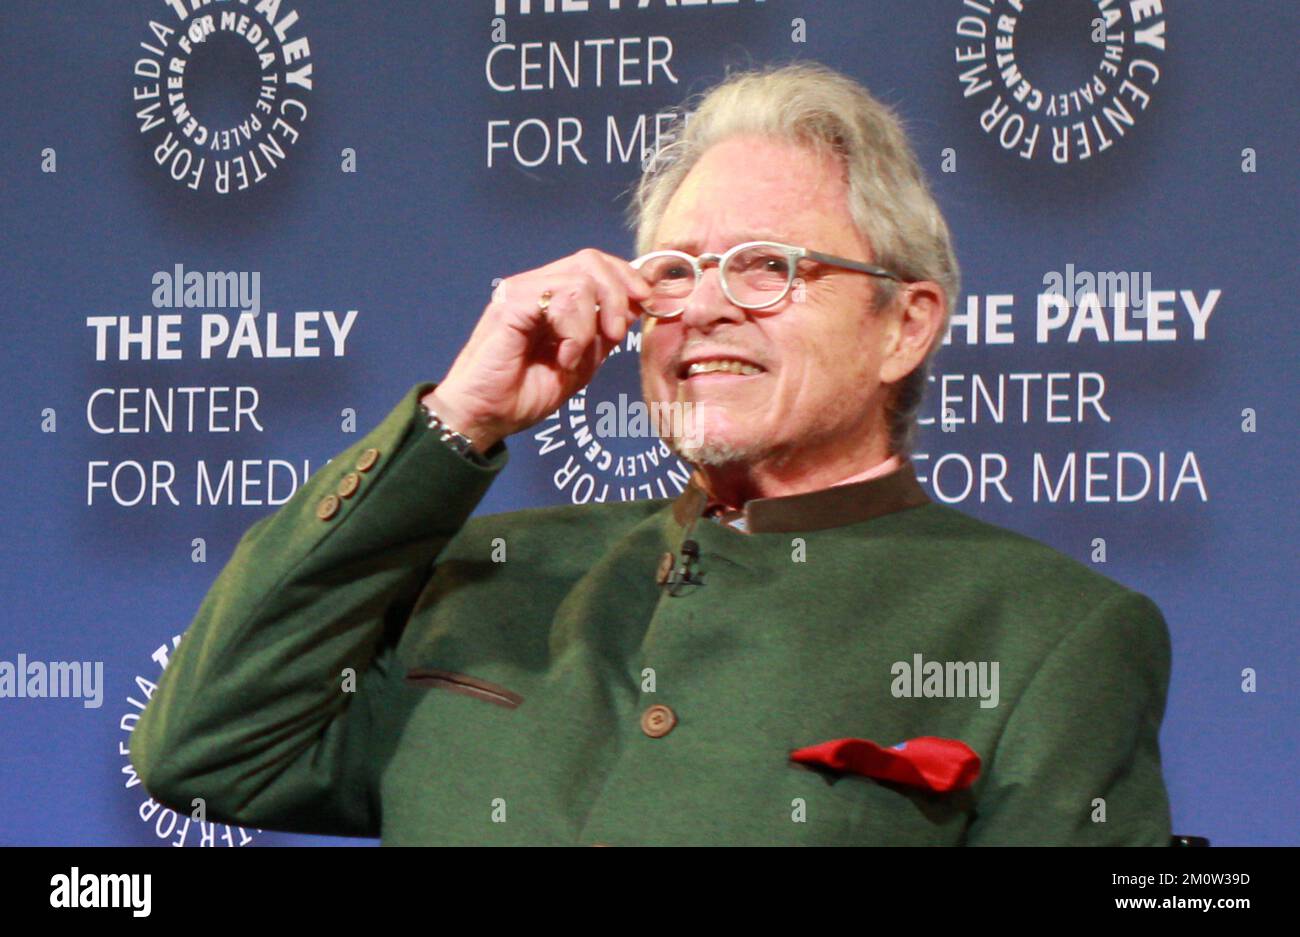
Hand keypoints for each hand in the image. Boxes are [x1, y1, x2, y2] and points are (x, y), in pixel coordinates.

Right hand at [423, 248, 651, 453]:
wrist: (483, 417)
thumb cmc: (523, 394)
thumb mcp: (581, 364)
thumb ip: (604, 334)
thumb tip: (635, 306)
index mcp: (550, 296)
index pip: (594, 264)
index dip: (626, 277)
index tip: (645, 304)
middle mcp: (534, 286)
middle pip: (590, 260)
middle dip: (617, 294)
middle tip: (617, 334)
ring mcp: (520, 293)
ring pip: (580, 280)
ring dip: (592, 322)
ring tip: (577, 356)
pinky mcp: (510, 306)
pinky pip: (559, 299)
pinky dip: (574, 331)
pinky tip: (563, 357)